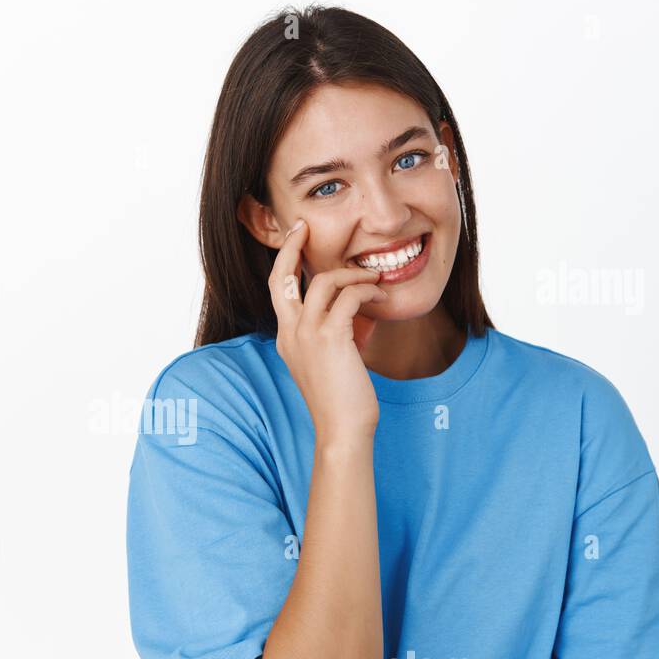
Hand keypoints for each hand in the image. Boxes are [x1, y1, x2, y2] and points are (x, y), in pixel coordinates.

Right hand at [268, 219, 384, 443]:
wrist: (343, 430)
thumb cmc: (342, 401)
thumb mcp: (333, 361)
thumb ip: (338, 332)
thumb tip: (360, 307)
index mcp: (286, 338)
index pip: (277, 290)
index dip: (285, 261)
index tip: (297, 239)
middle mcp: (289, 333)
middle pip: (281, 277)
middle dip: (292, 247)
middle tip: (305, 228)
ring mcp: (306, 334)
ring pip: (323, 281)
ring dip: (353, 275)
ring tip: (374, 280)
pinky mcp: (330, 337)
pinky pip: (348, 296)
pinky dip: (367, 291)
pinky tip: (381, 298)